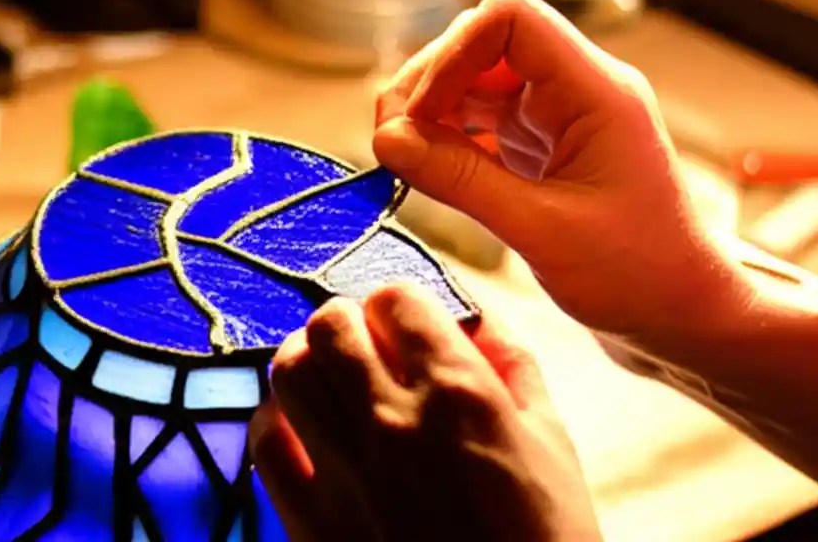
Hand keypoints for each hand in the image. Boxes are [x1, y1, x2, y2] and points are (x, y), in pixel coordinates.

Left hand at [249, 284, 599, 540]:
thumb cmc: (546, 540)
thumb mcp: (552, 446)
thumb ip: (514, 368)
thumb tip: (479, 317)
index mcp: (459, 392)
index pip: (396, 299)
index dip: (400, 305)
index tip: (406, 325)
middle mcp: (392, 419)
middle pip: (330, 325)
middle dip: (346, 322)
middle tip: (363, 343)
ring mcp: (344, 470)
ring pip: (289, 373)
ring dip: (306, 361)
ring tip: (327, 374)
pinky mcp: (310, 521)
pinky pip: (265, 445)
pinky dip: (276, 422)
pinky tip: (298, 426)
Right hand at [373, 0, 753, 342]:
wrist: (686, 316)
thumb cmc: (640, 275)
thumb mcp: (541, 230)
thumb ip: (460, 180)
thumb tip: (385, 141)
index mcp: (596, 90)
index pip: (510, 17)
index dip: (453, 55)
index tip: (419, 116)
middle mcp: (579, 89)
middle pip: (484, 41)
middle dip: (431, 84)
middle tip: (392, 142)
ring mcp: (561, 116)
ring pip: (477, 80)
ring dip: (434, 111)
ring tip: (405, 159)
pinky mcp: (546, 146)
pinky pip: (484, 119)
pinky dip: (449, 139)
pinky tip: (432, 171)